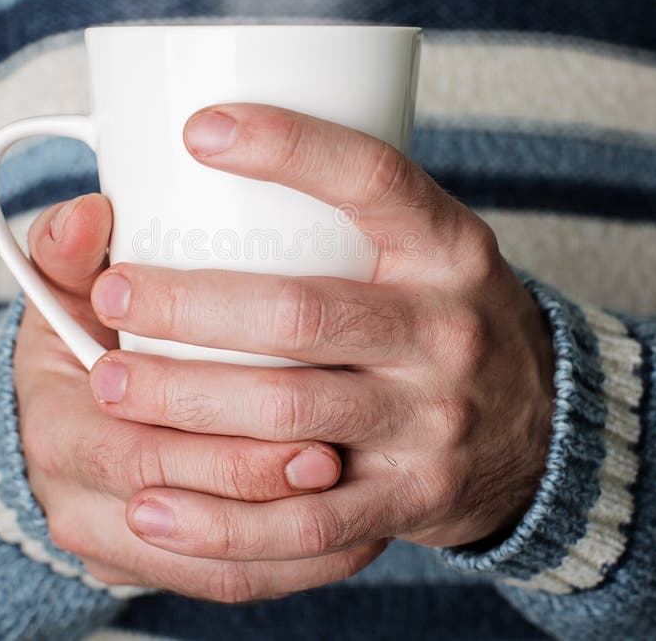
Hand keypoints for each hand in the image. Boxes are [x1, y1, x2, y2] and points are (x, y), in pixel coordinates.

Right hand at [15, 193, 382, 598]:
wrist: (68, 429)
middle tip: (329, 444)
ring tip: (346, 483)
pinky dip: (297, 565)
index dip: (197, 415)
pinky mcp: (167, 574)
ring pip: (214, 565)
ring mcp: (123, 550)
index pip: (125, 444)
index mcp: (60, 428)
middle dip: (253, 474)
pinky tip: (358, 530)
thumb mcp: (65, 296)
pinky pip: (234, 586)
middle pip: (179, 502)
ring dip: (285, 528)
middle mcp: (81, 501)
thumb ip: (68, 249)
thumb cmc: (85, 348)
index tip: (273, 384)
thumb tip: (93, 211)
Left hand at [88, 104, 554, 564]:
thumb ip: (349, 215)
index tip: (200, 131)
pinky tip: (153, 509)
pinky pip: (307, 523)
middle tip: (113, 291)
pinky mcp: (410, 497)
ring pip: (290, 414)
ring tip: (112, 383)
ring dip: (187, 400)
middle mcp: (446, 330)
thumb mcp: (429, 246)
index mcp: (447, 248)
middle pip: (303, 311)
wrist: (543, 425)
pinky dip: (221, 520)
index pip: (374, 178)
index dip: (289, 147)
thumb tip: (218, 163)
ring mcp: (431, 420)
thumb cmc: (447, 313)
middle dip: (191, 304)